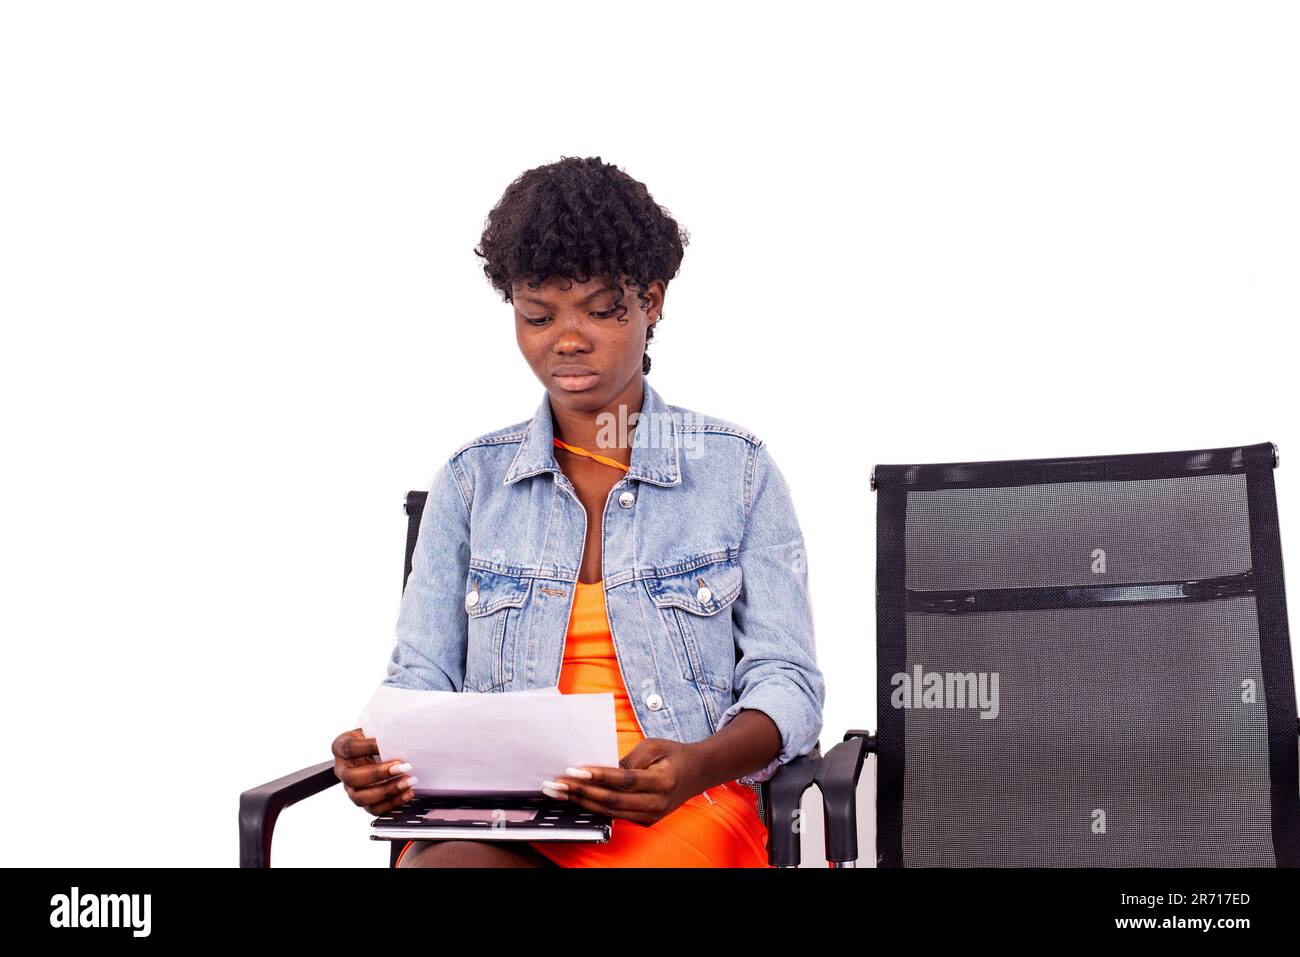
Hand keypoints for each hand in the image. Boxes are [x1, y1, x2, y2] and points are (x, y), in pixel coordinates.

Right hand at [331, 728, 416, 815]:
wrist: (375, 748)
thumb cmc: (375, 737)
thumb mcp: (375, 728)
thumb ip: (383, 731)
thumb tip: (403, 735)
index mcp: (341, 748)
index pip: (351, 748)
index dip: (368, 747)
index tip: (385, 744)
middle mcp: (342, 770)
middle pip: (352, 778)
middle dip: (378, 774)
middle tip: (401, 767)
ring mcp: (350, 787)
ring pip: (360, 798)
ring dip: (387, 791)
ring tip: (407, 782)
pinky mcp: (363, 800)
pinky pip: (374, 808)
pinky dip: (392, 803)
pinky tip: (407, 793)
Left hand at [545, 738, 710, 825]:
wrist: (697, 773)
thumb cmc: (673, 755)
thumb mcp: (654, 746)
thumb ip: (629, 759)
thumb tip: (600, 770)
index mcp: (662, 781)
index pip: (624, 780)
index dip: (598, 776)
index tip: (574, 771)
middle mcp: (657, 803)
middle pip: (613, 801)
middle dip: (582, 792)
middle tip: (558, 784)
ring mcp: (652, 816)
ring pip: (610, 812)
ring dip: (582, 803)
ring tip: (560, 793)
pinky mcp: (645, 821)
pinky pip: (615, 815)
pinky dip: (594, 808)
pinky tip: (577, 800)